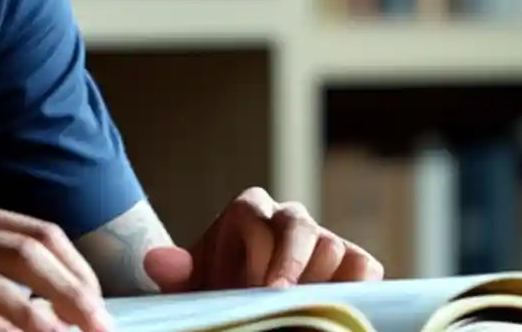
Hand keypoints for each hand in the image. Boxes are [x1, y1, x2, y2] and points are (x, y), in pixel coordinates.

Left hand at [141, 187, 383, 292]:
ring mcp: (323, 237)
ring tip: (300, 312)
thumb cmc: (218, 290)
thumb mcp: (192, 285)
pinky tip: (337, 310)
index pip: (255, 217)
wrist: (242, 299)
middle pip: (300, 227)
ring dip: (317, 284)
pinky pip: (364, 266)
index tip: (255, 290)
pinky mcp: (352, 260)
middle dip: (291, 266)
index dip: (255, 254)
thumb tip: (157, 261)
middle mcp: (288, 216)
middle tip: (284, 301)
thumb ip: (176, 274)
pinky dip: (357, 287)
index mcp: (248, 210)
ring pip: (332, 248)